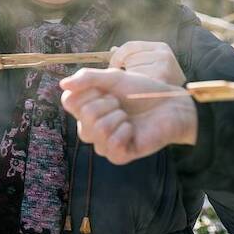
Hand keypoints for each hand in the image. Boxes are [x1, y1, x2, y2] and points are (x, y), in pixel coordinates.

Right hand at [60, 68, 197, 164]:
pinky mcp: (118, 156)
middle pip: (84, 115)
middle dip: (108, 104)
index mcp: (85, 107)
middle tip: (122, 104)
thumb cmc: (142, 90)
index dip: (88, 92)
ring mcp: (103, 142)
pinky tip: (133, 130)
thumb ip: (87, 78)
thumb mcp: (113, 77)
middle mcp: (90, 126)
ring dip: (119, 118)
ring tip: (128, 117)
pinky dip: (126, 132)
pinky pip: (111, 144)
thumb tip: (62, 84)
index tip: (106, 89)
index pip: (68, 101)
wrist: (170, 105)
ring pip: (97, 130)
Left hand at [108, 41, 185, 85]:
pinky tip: (142, 91)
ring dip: (131, 79)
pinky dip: (135, 87)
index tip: (113, 67)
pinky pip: (137, 81)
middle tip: (132, 79)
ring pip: (132, 70)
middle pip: (129, 59)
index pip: (130, 46)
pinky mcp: (161, 80)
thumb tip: (113, 50)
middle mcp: (164, 55)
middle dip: (126, 69)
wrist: (178, 100)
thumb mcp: (149, 63)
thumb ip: (132, 55)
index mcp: (161, 47)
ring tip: (141, 85)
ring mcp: (164, 67)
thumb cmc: (159, 80)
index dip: (117, 56)